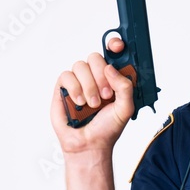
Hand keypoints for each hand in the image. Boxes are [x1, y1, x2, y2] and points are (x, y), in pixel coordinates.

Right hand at [50, 37, 134, 154]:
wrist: (89, 144)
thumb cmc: (107, 128)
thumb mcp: (125, 108)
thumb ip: (125, 87)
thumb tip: (110, 68)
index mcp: (112, 78)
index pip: (112, 54)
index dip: (114, 45)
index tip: (118, 46)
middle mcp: (95, 76)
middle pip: (95, 57)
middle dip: (101, 75)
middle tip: (106, 94)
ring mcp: (79, 81)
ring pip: (80, 65)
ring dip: (89, 86)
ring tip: (93, 104)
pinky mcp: (64, 87)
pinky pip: (66, 75)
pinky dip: (75, 88)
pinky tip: (80, 103)